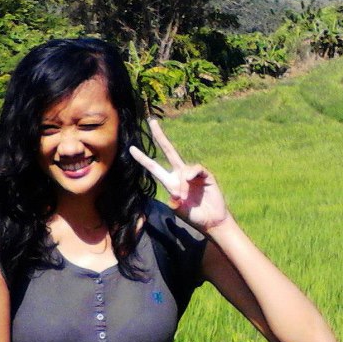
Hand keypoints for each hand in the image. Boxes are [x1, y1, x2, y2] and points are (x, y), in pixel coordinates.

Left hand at [130, 118, 228, 232]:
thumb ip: (175, 204)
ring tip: (185, 196)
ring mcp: (192, 174)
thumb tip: (176, 193)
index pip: (153, 167)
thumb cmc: (194, 217)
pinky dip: (192, 175)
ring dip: (183, 183)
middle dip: (159, 136)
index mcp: (170, 183)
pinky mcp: (205, 175)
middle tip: (151, 121)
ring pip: (183, 168)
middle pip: (168, 150)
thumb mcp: (180, 212)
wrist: (212, 220)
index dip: (142, 158)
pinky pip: (195, 168)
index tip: (131, 148)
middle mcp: (180, 175)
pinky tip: (193, 182)